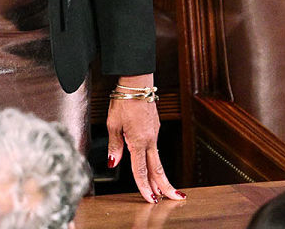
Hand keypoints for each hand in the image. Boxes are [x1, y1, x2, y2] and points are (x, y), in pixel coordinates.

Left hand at [107, 80, 181, 203]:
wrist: (137, 84)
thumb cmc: (124, 101)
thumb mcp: (113, 124)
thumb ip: (114, 146)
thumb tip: (113, 163)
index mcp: (138, 140)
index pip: (141, 169)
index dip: (144, 186)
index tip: (150, 199)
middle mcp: (150, 139)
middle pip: (157, 168)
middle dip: (164, 186)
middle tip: (171, 200)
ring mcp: (154, 134)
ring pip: (157, 160)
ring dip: (159, 176)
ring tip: (163, 190)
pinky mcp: (155, 128)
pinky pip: (155, 149)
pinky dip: (155, 162)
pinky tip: (153, 167)